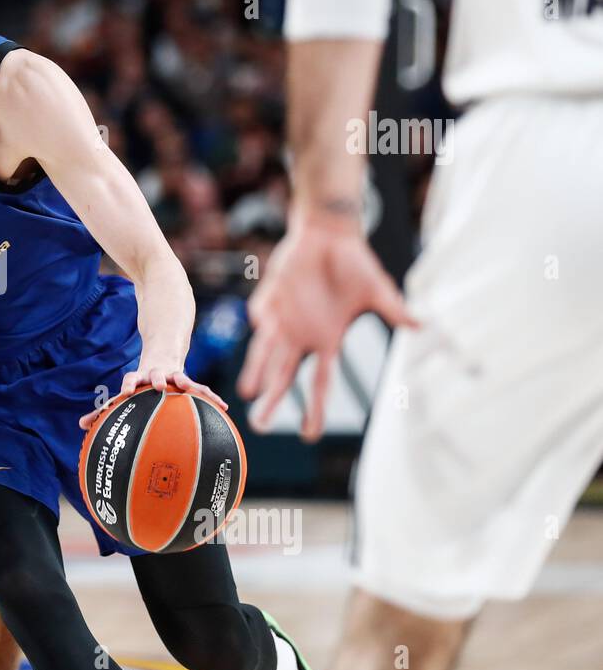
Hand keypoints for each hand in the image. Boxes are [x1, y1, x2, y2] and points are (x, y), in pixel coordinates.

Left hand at [79, 365, 226, 429]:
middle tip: (159, 385)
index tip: (126, 391)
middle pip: (156, 374)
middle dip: (157, 379)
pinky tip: (224, 407)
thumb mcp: (124, 393)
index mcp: (139, 378)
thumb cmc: (140, 381)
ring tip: (191, 389)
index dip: (128, 384)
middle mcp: (156, 375)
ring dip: (185, 383)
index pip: (131, 379)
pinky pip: (200, 389)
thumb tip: (81, 426)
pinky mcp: (187, 379)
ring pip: (181, 378)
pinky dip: (210, 396)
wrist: (162, 353)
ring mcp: (173, 375)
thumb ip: (104, 410)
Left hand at [238, 218, 416, 440]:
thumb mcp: (377, 289)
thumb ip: (393, 310)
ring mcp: (283, 319)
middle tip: (259, 426)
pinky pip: (261, 315)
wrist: (329, 235)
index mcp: (327, 340)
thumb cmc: (354, 264)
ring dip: (256, 371)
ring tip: (246, 393)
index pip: (320, 383)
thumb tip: (423, 326)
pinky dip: (260, 322)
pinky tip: (259, 327)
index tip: (309, 434)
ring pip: (265, 353)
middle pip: (284, 376)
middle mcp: (302, 336)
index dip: (314, 408)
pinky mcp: (269, 299)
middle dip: (273, 401)